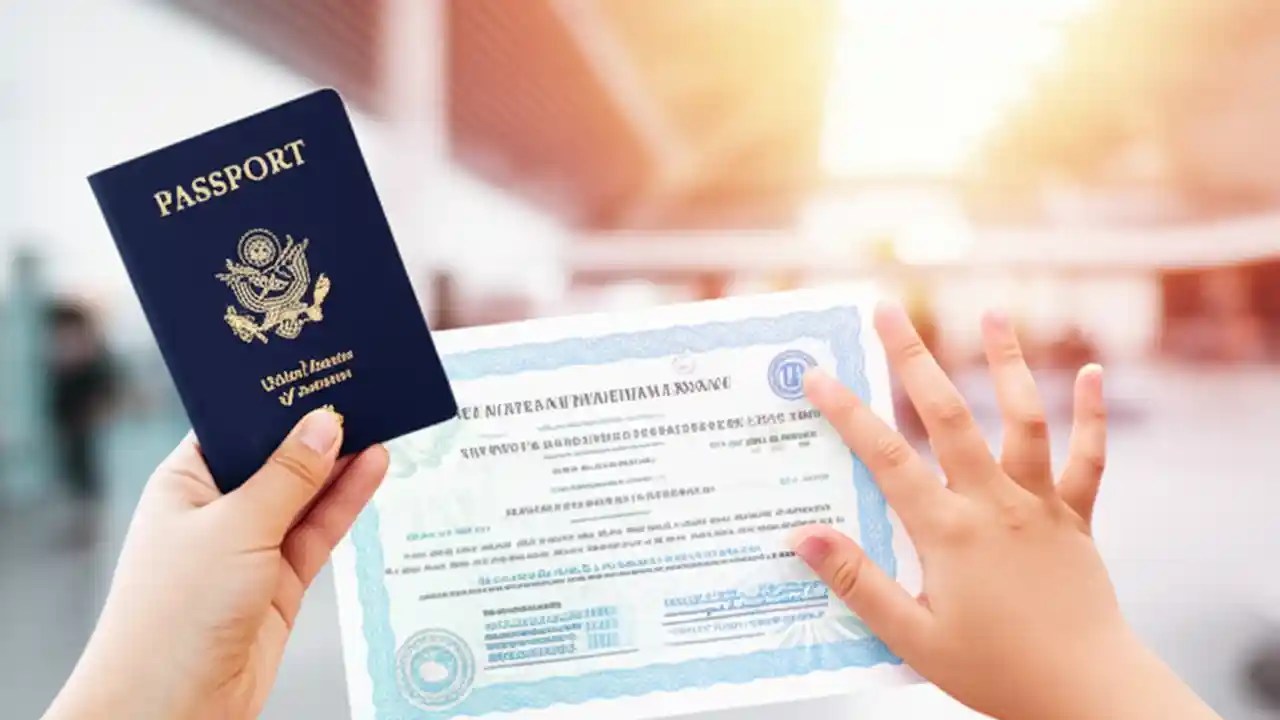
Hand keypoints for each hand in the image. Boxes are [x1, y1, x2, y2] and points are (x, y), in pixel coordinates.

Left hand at [44, 409, 387, 719]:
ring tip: (382, 418)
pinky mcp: (280, 582)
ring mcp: (251, 547)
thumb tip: (325, 425)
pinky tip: (373, 468)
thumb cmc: (176, 613)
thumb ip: (288, 477)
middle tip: (363, 386)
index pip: (235, 425)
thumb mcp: (236, 529)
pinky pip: (320, 530)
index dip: (276, 398)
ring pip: (306, 493)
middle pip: (276, 457)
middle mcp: (217, 510)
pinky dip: (347, 501)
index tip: (319, 368)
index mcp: (185, 483)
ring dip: (340, 462)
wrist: (170, 708)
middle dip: (315, 428)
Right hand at [790, 303, 1218, 719]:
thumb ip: (858, 584)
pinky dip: (1093, 414)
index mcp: (948, 532)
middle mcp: (994, 504)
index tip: (817, 375)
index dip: (847, 412)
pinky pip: (1089, 458)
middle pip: (948, 416)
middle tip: (888, 310)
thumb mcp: (913, 638)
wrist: (1088, 693)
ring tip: (993, 313)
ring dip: (1007, 362)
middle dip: (914, 359)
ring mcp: (1040, 505)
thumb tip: (803, 537)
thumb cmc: (995, 671)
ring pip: (1023, 419)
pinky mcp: (1076, 518)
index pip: (886, 457)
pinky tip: (1095, 373)